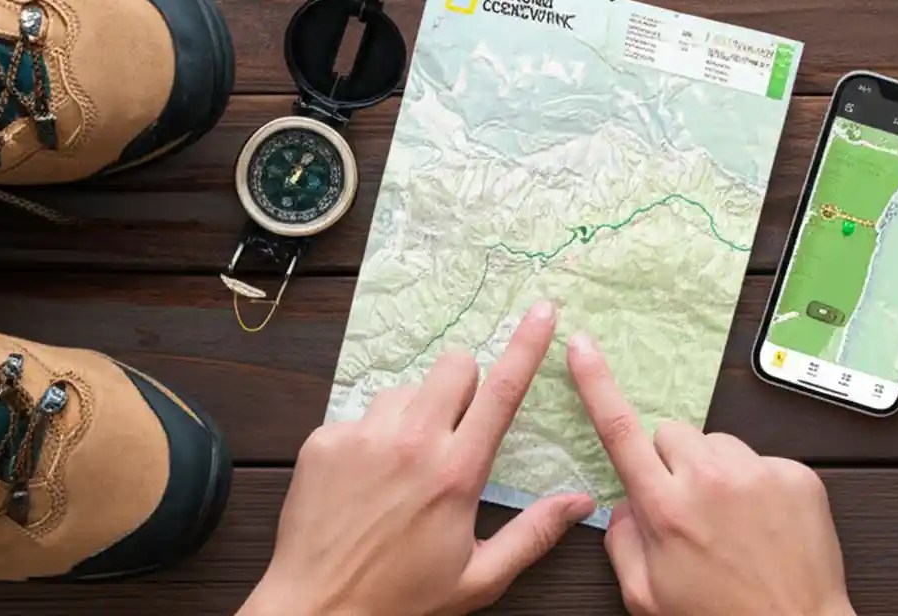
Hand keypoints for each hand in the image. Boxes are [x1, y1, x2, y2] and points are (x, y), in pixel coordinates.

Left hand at [240, 301, 594, 615]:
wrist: (316, 613)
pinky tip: (365, 481)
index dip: (527, 345)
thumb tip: (581, 501)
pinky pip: (359, 415)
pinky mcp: (323, 441)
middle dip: (464, 385)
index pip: (502, 390)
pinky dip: (370, 438)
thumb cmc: (402, 599)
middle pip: (453, 366)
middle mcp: (411, 442)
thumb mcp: (479, 577)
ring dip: (415, 413)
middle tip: (457, 428)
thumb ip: (534, 533)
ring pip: (405, 390)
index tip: (542, 312)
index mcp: (456, 471)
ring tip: (404, 466)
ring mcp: (361, 437)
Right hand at [567, 333, 854, 615]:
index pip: (619, 431)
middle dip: (670, 461)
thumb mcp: (646, 596)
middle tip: (686, 505)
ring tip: (731, 522)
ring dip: (716, 472)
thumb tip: (623, 505)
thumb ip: (622, 542)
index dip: (596, 383)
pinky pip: (762, 461)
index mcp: (666, 508)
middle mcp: (710, 480)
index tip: (581, 345)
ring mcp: (758, 473)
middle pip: (671, 434)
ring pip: (718, 445)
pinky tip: (763, 524)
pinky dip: (758, 486)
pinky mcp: (796, 474)